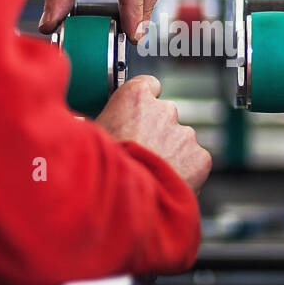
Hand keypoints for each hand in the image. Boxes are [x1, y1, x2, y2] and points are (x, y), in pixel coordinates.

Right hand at [95, 75, 210, 191]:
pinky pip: (194, 161)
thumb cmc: (104, 168)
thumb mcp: (90, 137)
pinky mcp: (199, 157)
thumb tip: (84, 125)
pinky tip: (165, 182)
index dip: (145, 103)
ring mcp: (185, 134)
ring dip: (170, 153)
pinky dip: (186, 171)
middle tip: (141, 154)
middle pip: (165, 116)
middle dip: (157, 133)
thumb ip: (99, 124)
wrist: (125, 199)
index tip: (140, 114)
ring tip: (151, 173)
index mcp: (135, 97)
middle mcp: (164, 110)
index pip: (149, 86)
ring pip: (180, 140)